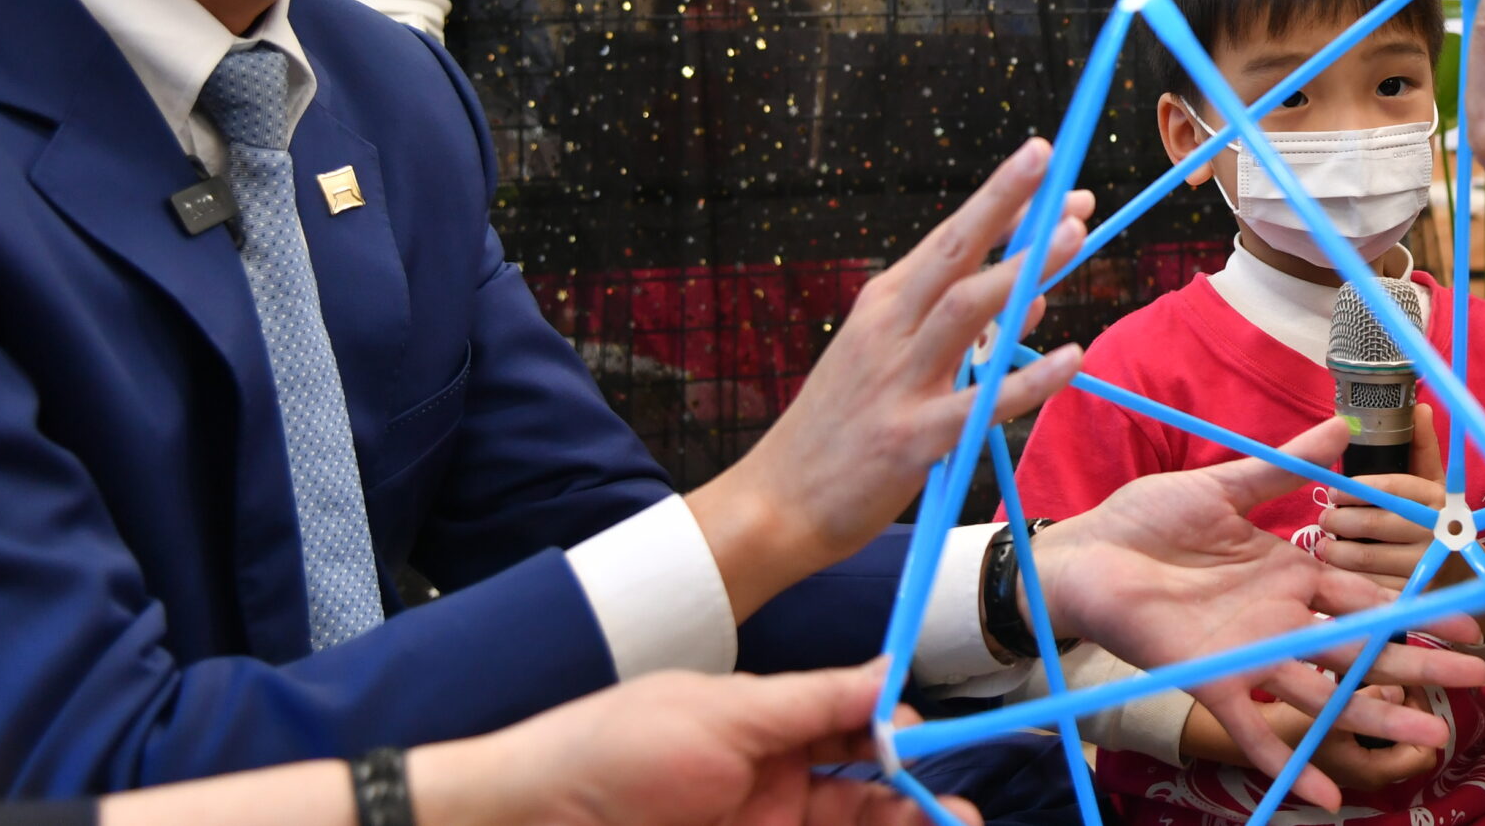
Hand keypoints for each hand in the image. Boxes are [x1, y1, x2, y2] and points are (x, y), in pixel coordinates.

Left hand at [409, 661, 973, 825]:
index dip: (898, 733)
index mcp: (766, 723)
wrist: (526, 823)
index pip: (853, 723)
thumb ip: (810, 702)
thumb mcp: (721, 714)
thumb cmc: (613, 752)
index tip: (933, 746)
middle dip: (914, 799)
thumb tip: (887, 674)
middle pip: (864, 790)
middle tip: (958, 817)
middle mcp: (771, 780)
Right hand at [688, 140, 1087, 619]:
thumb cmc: (838, 429)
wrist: (774, 504)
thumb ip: (959, 328)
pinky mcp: (910, 440)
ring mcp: (898, 382)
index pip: (949, 238)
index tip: (1043, 159)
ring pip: (966, 313)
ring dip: (1021, 272)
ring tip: (1073, 240)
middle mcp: (889, 331)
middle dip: (1006, 206)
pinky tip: (1071, 358)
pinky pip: (979, 404)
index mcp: (884, 306)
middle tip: (1058, 171)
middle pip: (955, 254)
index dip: (998, 198)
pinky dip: (1027, 379)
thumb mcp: (887, 360)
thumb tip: (1033, 294)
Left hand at [1030, 418, 1484, 810]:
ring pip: (1326, 692)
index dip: (1414, 609)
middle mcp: (1280, 621)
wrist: (1085, 551)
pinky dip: (1290, 764)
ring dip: (1376, 715)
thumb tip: (1342, 428)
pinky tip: (1328, 797)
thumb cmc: (1149, 520)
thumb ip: (1286, 466)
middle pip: (1362, 649)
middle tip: (1478, 677)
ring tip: (1428, 737)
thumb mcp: (1227, 485)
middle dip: (1418, 664)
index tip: (1468, 618)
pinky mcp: (1211, 679)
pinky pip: (1257, 729)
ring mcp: (1249, 655)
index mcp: (1289, 575)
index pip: (1366, 596)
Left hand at [1316, 407, 1484, 635]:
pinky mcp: (1413, 596)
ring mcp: (1426, 565)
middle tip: (1324, 518)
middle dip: (1341, 520)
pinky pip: (1372, 588)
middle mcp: (1435, 529)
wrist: (1465, 576)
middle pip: (1375, 523)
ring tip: (1324, 544)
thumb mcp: (1434, 483)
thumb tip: (1419, 408)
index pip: (1391, 487)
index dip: (1357, 488)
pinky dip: (1349, 579)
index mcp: (1436, 496)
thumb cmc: (1439, 520)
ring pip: (1368, 558)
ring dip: (1338, 550)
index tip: (1333, 489)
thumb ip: (1421, 447)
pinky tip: (1336, 569)